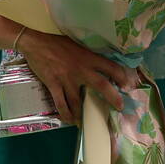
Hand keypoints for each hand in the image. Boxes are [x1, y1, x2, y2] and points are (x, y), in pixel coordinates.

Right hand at [18, 30, 139, 125]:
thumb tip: (101, 62)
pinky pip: (61, 104)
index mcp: (88, 57)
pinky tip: (70, 120)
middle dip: (113, 98)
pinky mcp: (54, 85)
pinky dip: (66, 114)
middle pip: (102, 85)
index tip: (128, 85)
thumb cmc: (57, 43)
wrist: (36, 43)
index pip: (111, 67)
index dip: (121, 76)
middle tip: (120, 107)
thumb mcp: (78, 44)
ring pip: (79, 101)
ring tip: (88, 120)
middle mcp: (81, 69)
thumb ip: (89, 54)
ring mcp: (67, 79)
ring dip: (84, 113)